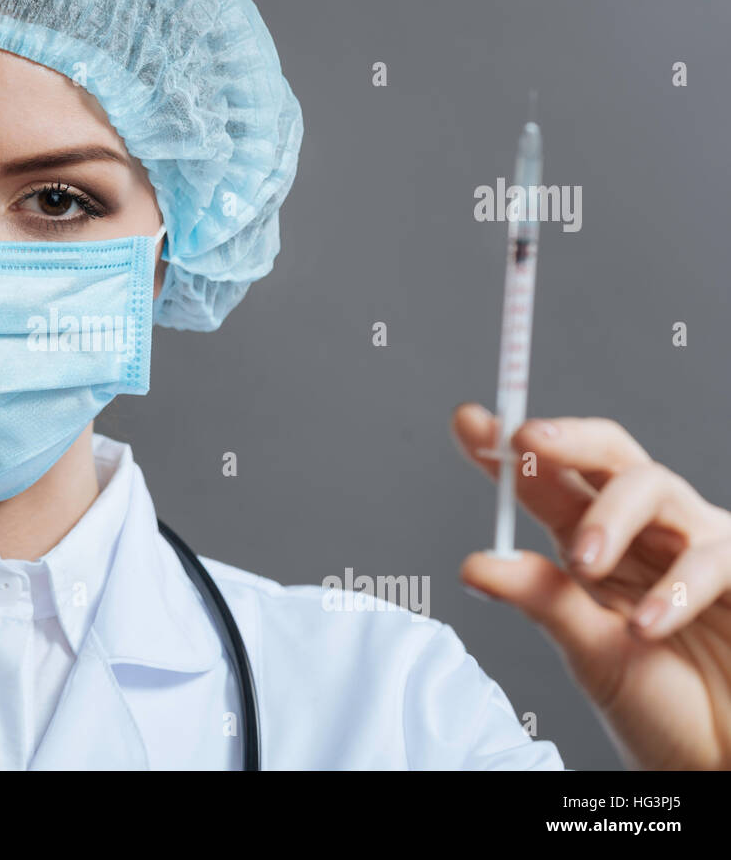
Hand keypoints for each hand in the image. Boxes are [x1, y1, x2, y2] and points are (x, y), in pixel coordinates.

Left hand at [451, 403, 730, 768]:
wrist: (716, 753)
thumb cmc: (658, 700)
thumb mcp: (584, 648)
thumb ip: (539, 598)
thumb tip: (475, 565)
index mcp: (593, 541)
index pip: (547, 482)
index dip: (509, 449)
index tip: (469, 422)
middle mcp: (643, 531)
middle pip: (609, 455)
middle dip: (566, 438)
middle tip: (526, 440)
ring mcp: (697, 543)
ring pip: (654, 486)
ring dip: (610, 517)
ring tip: (584, 562)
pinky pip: (712, 557)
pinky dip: (675, 589)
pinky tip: (647, 625)